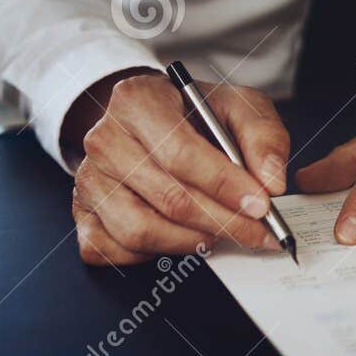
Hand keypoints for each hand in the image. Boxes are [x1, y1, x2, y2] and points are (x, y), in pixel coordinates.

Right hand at [66, 71, 291, 265]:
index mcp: (136, 101)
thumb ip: (262, 136)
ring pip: (141, 231)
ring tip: (221, 233)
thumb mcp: (235, 105)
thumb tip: (272, 180)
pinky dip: (153, 254)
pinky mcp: (83, 214)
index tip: (262, 205)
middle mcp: (104, 140)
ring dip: (192, 241)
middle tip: (259, 232)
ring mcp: (89, 180)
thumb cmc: (192, 114)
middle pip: (168, 198)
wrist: (148, 120)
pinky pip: (116, 251)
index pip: (181, 153)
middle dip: (223, 222)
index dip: (225, 186)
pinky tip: (179, 236)